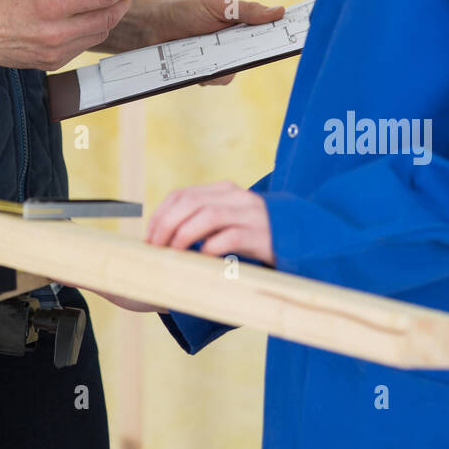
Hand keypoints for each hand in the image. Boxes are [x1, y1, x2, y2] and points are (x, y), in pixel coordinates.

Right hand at [0, 0, 135, 69]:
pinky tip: (78, 18)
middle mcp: (55, 34)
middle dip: (122, 1)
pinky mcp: (53, 64)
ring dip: (107, 16)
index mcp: (50, 6)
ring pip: (99, 33)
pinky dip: (88, 29)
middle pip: (107, 18)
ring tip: (101, 1)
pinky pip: (83, 45)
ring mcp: (55, 53)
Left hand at [145, 0, 284, 86]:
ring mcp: (220, 62)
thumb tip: (279, 11)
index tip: (295, 35)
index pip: (267, 33)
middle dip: (254, 52)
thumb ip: (246, 10)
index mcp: (241, 26)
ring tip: (205, 47)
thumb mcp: (218, 6)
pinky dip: (208, 71)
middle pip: (255, 56)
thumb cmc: (186, 12)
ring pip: (235, 71)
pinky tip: (195, 60)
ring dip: (223, 62)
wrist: (153, 27)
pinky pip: (218, 79)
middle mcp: (234, 46)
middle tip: (243, 45)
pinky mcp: (205, 74)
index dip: (281, 35)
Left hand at [146, 179, 274, 264]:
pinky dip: (212, 247)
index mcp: (224, 190)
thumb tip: (164, 238)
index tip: (149, 237)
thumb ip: (203, 221)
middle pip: (191, 203)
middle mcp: (237, 197)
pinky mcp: (262, 235)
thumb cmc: (255, 235)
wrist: (299, 238)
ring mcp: (251, 214)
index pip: (182, 194)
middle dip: (167, 225)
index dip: (161, 214)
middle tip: (156, 248)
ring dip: (185, 235)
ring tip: (174, 253)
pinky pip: (231, 237)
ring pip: (209, 215)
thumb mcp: (229, 220)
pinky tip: (203, 258)